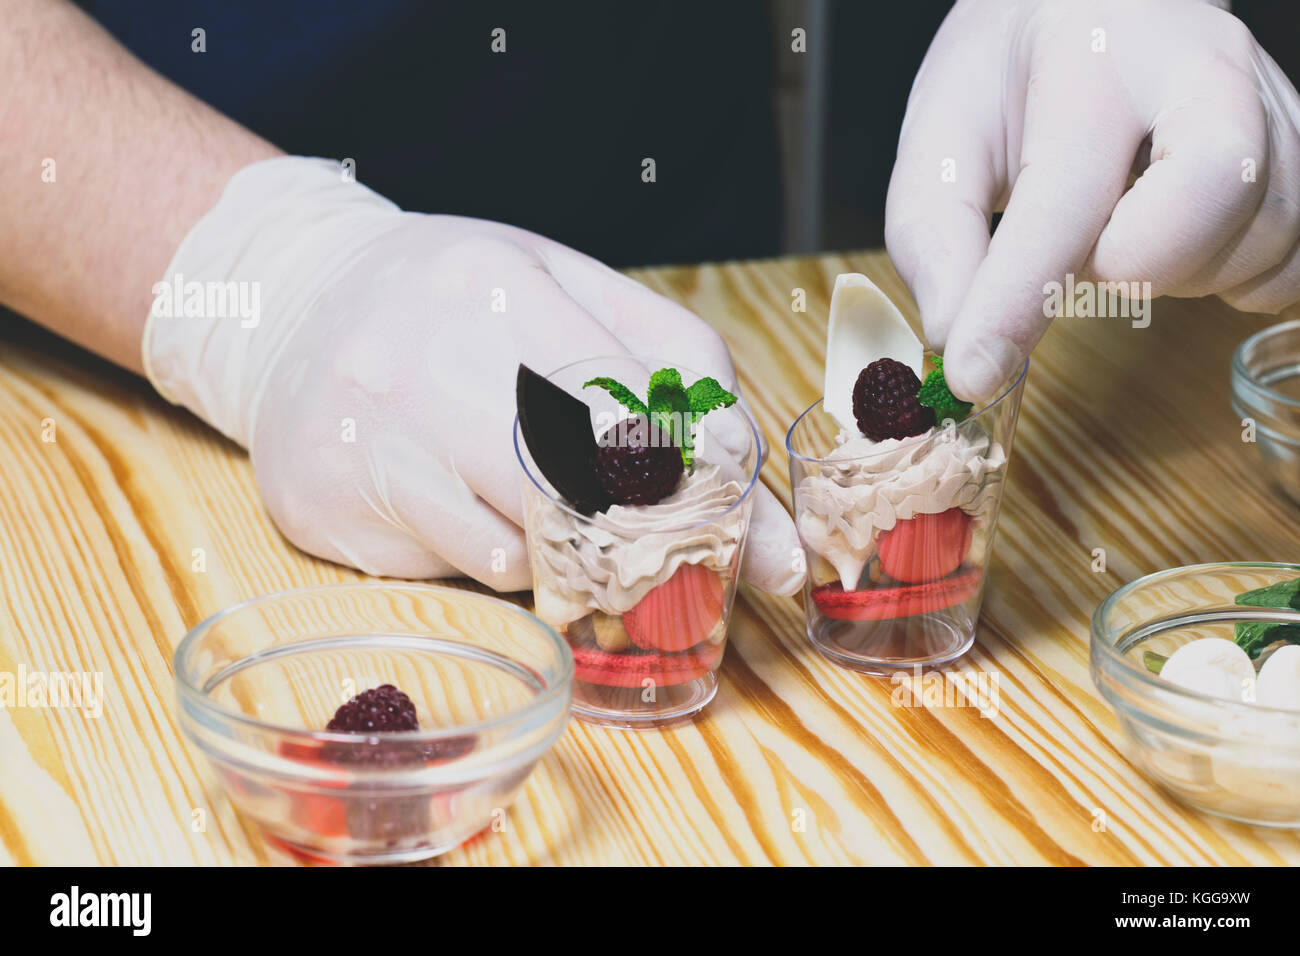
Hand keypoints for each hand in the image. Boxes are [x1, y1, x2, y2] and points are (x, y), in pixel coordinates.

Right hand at [144, 157, 802, 594]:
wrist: (284, 302)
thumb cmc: (448, 300)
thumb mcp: (556, 283)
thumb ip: (666, 358)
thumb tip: (750, 478)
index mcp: (497, 287)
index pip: (643, 397)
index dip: (711, 473)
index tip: (751, 527)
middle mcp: (427, 361)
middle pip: (589, 483)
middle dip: (653, 531)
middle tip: (681, 555)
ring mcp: (372, 440)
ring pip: (526, 544)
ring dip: (574, 551)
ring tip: (565, 518)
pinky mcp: (330, 505)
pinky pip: (462, 567)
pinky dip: (501, 560)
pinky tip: (483, 517)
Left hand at [885, 0, 1299, 400]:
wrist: (1085, 12)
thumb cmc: (1009, 81)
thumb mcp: (939, 143)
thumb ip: (935, 240)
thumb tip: (956, 341)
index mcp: (1093, 57)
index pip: (1065, 197)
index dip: (1017, 301)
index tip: (973, 373)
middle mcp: (1202, 66)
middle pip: (1217, 189)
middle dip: (1138, 263)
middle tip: (1084, 256)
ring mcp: (1272, 104)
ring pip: (1265, 236)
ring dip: (1176, 275)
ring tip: (1119, 233)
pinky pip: (1296, 261)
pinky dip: (1233, 279)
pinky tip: (1176, 247)